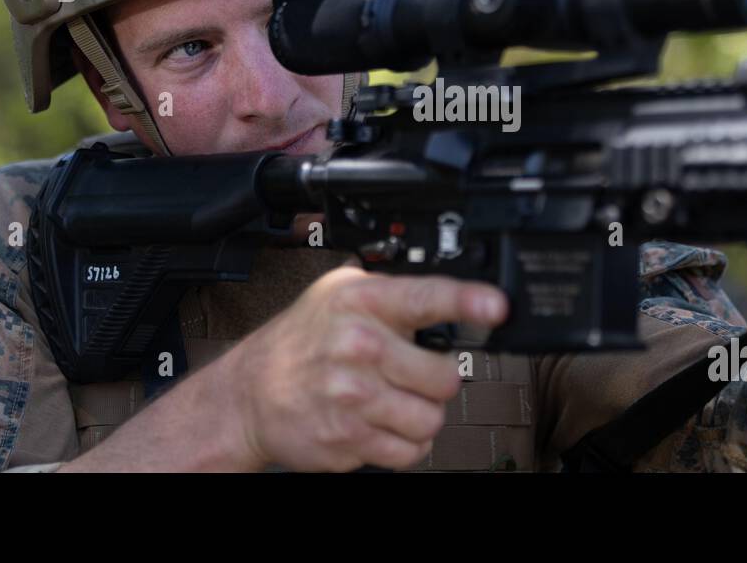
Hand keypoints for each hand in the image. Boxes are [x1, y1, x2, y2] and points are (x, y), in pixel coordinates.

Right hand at [227, 265, 507, 470]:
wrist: (249, 394)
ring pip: (430, 419)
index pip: (426, 298)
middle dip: (436, 380)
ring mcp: (353, 397)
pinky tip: (382, 425)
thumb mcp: (340, 293)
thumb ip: (393, 293)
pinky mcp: (349, 440)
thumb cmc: (302, 340)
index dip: (467, 302)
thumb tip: (456, 297)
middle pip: (444, 376)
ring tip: (393, 401)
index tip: (496, 307)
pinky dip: (404, 445)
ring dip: (421, 415)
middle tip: (411, 374)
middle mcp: (358, 347)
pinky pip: (409, 452)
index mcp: (362, 303)